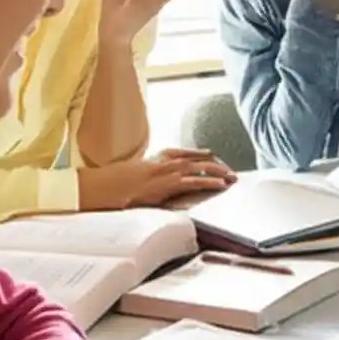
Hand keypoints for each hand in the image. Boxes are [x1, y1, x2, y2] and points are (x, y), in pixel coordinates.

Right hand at [78, 148, 235, 210]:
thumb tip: (160, 179)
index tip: (213, 156)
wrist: (106, 187)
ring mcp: (167, 172)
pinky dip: (209, 182)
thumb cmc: (118, 183)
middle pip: (198, 159)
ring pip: (199, 168)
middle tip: (231, 172)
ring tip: (232, 177)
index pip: (186, 152)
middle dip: (217, 165)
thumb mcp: (138, 173)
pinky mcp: (167, 185)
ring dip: (218, 172)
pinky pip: (193, 182)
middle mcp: (166, 161)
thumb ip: (152, 173)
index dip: (201, 155)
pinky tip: (220, 185)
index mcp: (159, 157)